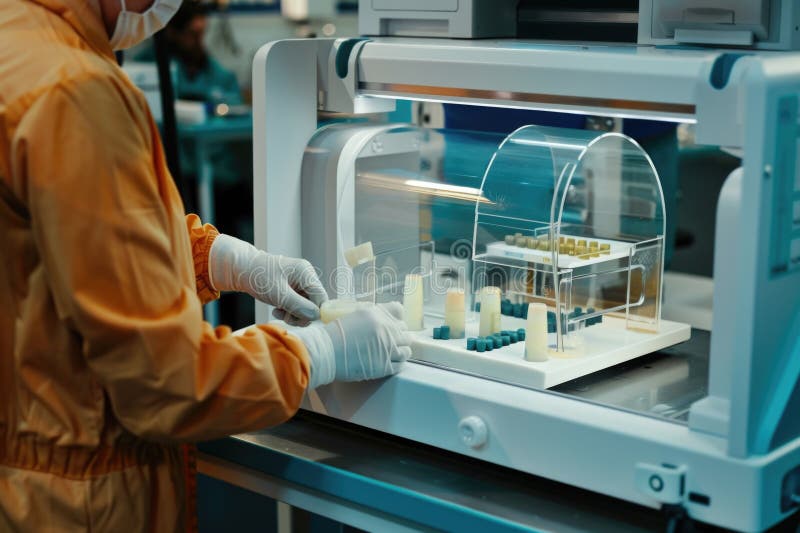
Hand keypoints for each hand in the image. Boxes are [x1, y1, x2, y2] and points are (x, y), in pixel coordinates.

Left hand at [208, 234, 327, 324]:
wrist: (242, 269)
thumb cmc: (258, 277)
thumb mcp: (278, 294)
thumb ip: (298, 306)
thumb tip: (316, 317)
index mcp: (305, 273)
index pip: (322, 297)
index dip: (316, 312)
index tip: (303, 321)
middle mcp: (306, 277)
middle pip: (315, 304)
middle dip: (301, 314)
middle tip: (286, 317)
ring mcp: (300, 283)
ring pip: (306, 307)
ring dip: (294, 314)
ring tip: (278, 312)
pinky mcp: (294, 289)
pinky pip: (298, 305)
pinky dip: (289, 311)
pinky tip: (277, 309)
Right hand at [290, 302, 412, 388]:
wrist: (325, 352)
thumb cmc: (332, 334)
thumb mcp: (351, 314)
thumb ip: (368, 314)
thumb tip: (377, 318)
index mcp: (376, 313)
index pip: (398, 312)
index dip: (395, 320)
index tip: (393, 325)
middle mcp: (385, 329)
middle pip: (404, 332)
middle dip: (399, 336)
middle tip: (392, 341)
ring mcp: (387, 348)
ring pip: (406, 349)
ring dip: (401, 350)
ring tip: (394, 353)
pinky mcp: (385, 366)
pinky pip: (401, 364)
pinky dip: (397, 363)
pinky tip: (391, 362)